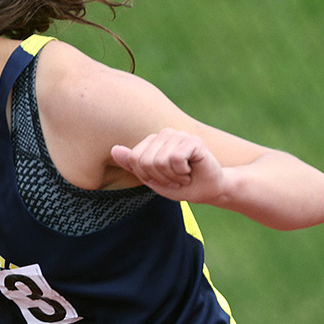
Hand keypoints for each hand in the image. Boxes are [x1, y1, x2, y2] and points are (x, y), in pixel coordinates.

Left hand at [110, 128, 229, 203]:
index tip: (162, 179)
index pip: (134, 158)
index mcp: (153, 141)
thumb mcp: (152, 179)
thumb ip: (133, 164)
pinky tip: (191, 170)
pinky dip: (182, 171)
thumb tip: (114, 149)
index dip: (147, 176)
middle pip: (146, 160)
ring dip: (172, 176)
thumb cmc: (181, 185)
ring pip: (160, 160)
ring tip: (183, 175)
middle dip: (160, 178)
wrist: (209, 190)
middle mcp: (165, 133)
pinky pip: (175, 158)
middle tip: (174, 178)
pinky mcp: (193, 140)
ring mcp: (179, 135)